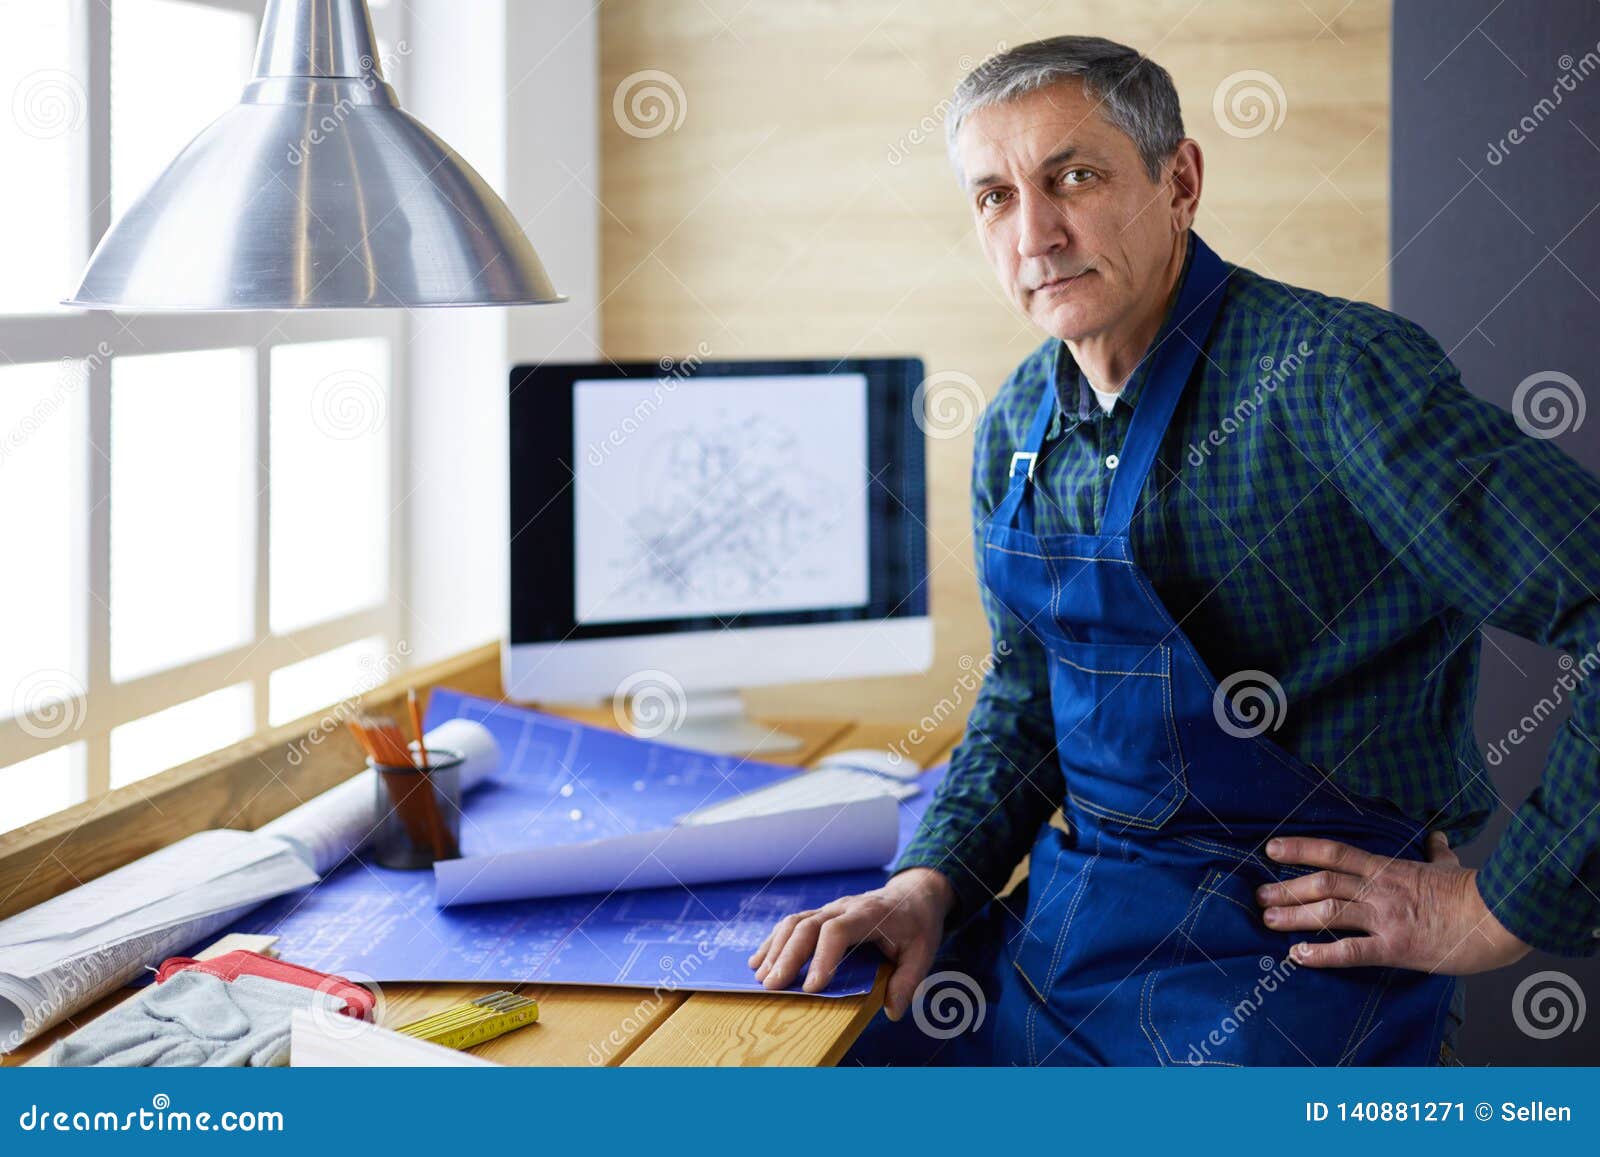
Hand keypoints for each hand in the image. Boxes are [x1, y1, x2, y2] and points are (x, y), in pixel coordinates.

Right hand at [747, 867, 955, 1017]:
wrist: (913, 895)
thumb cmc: (917, 925)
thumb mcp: (923, 952)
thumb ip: (908, 981)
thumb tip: (893, 1012)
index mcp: (870, 914)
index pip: (838, 930)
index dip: (822, 957)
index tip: (812, 988)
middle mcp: (845, 908)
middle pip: (808, 925)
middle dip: (787, 956)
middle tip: (772, 986)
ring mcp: (830, 909)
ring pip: (795, 922)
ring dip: (776, 949)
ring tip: (762, 977)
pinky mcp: (821, 915)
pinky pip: (792, 924)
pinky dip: (773, 942)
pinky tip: (759, 962)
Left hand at [1256, 832, 1532, 974]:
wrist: (1499, 915)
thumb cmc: (1474, 891)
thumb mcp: (1449, 865)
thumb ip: (1436, 852)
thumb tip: (1438, 837)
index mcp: (1387, 868)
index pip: (1334, 852)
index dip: (1300, 849)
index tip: (1271, 850)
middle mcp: (1378, 890)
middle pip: (1322, 883)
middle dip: (1286, 889)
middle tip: (1259, 897)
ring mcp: (1385, 918)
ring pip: (1328, 912)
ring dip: (1294, 917)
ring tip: (1267, 921)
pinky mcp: (1395, 947)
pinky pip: (1350, 951)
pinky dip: (1321, 954)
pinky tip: (1298, 957)